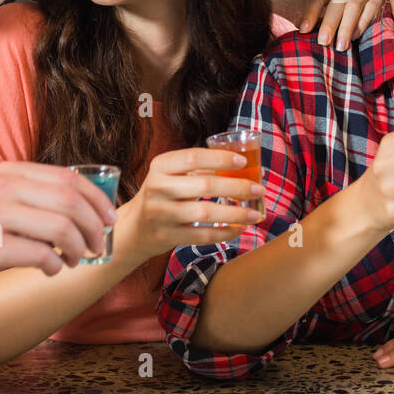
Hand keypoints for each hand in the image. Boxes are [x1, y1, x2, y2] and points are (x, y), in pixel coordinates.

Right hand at [0, 161, 117, 294]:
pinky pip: (40, 255)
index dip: (97, 200)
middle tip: (99, 246)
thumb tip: (84, 210)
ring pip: (61, 228)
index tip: (110, 219)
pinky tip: (51, 270)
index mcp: (9, 171)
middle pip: (70, 202)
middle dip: (94, 227)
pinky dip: (55, 265)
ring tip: (76, 260)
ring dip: (79, 248)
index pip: (69, 179)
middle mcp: (3, 187)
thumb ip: (32, 197)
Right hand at [119, 148, 265, 260]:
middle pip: (204, 185)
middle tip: (259, 189)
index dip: (220, 159)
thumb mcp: (172, 175)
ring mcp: (161, 214)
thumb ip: (199, 168)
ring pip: (205, 213)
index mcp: (161, 166)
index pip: (193, 157)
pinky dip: (224, 233)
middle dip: (237, 188)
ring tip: (255, 214)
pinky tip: (239, 229)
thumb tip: (241, 166)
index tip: (242, 161)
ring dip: (235, 214)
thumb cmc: (162, 195)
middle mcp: (158, 188)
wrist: (135, 227)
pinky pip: (202, 236)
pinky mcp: (167, 237)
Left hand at [292, 0, 382, 47]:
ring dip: (348, 28)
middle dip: (330, 23)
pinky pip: (373, 7)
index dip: (310, 11)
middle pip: (337, 3)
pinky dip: (365, 21)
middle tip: (322, 42)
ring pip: (355, 8)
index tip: (302, 28)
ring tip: (340, 47)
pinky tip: (356, 36)